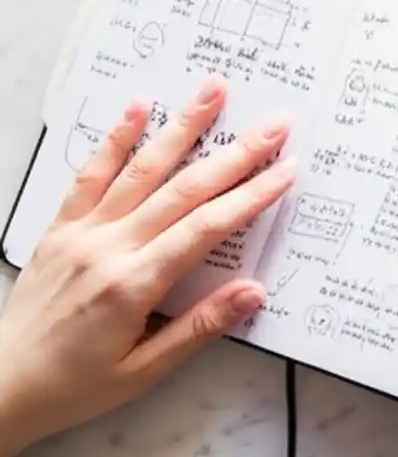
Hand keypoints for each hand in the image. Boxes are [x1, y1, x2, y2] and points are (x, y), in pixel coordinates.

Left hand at [0, 77, 295, 454]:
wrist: (1, 387)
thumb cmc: (73, 385)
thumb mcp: (144, 370)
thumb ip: (199, 327)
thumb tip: (251, 293)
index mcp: (132, 285)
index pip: (206, 229)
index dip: (252, 196)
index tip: (286, 171)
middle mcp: (107, 249)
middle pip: (183, 190)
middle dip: (235, 154)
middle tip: (272, 125)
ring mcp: (81, 233)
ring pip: (141, 170)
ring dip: (181, 128)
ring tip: (212, 92)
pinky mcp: (61, 229)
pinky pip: (90, 175)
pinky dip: (114, 140)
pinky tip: (136, 108)